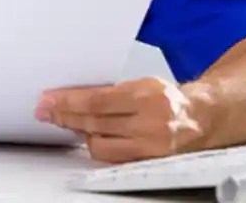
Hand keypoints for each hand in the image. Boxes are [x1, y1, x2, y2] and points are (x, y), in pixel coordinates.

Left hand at [36, 77, 205, 162]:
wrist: (199, 118)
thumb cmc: (169, 99)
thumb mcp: (143, 84)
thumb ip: (113, 92)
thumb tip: (74, 98)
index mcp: (148, 95)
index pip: (98, 100)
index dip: (68, 101)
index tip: (49, 99)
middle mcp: (150, 121)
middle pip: (95, 122)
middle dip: (65, 115)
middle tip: (46, 111)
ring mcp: (149, 145)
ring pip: (99, 143)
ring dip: (77, 131)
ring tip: (65, 121)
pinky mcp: (147, 162)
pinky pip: (111, 156)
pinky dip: (96, 145)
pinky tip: (86, 136)